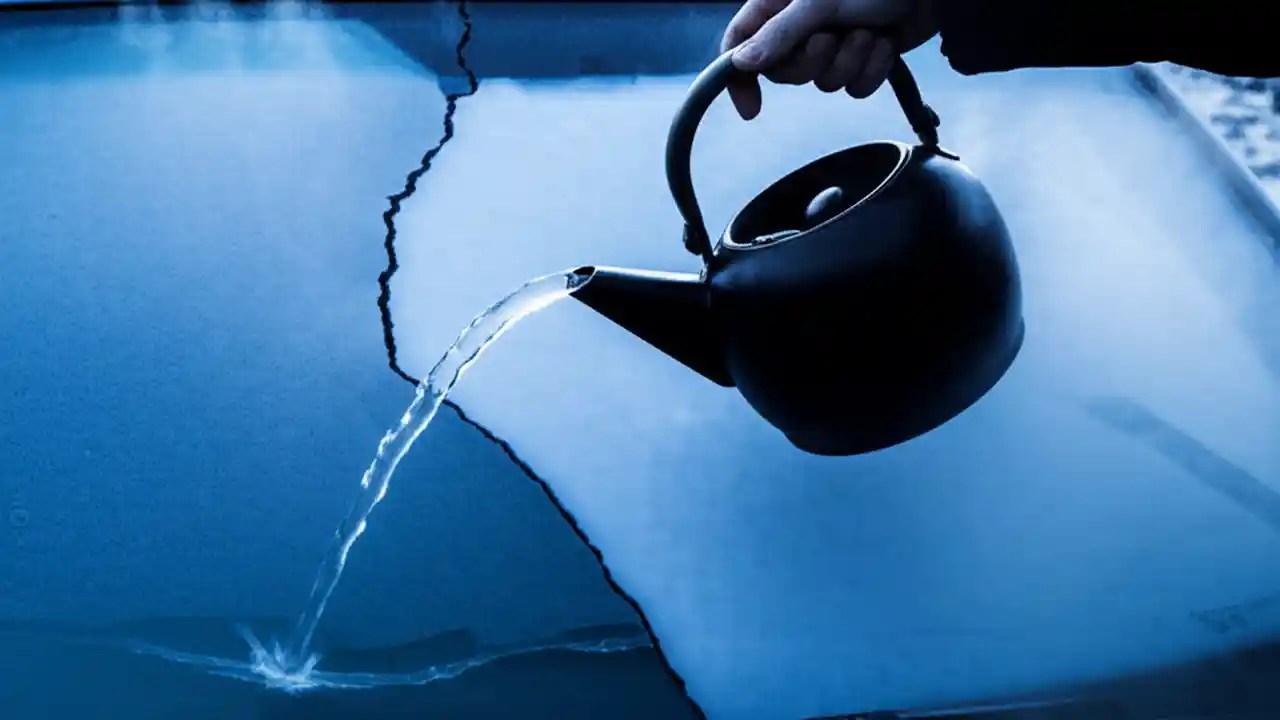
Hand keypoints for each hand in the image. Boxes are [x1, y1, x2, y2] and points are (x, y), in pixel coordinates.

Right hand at [721, 0, 938, 119]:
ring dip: (850, 62)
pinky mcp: (861, 59)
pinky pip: (854, 87)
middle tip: (832, 40)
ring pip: (823, 83)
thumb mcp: (818, 2)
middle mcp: (801, 26)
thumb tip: (741, 63)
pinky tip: (885, 43)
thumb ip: (778, 34)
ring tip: (868, 32)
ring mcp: (832, 43)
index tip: (752, 109)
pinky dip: (872, 70)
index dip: (739, 78)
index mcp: (778, 4)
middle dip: (814, 64)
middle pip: (784, 72)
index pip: (739, 44)